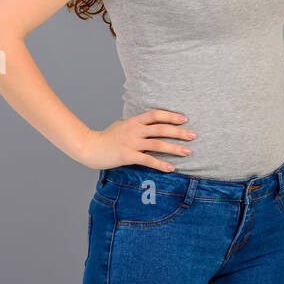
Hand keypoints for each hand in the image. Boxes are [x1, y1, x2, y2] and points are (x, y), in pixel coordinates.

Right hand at [76, 109, 195, 171]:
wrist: (90, 147)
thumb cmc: (106, 137)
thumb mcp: (121, 124)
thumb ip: (134, 123)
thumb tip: (145, 121)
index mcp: (134, 121)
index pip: (156, 115)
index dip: (171, 116)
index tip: (185, 119)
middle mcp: (135, 130)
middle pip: (161, 129)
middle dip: (179, 132)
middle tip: (194, 135)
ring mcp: (131, 143)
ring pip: (157, 144)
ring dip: (174, 148)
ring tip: (188, 152)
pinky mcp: (128, 156)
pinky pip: (148, 160)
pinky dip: (160, 164)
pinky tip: (171, 168)